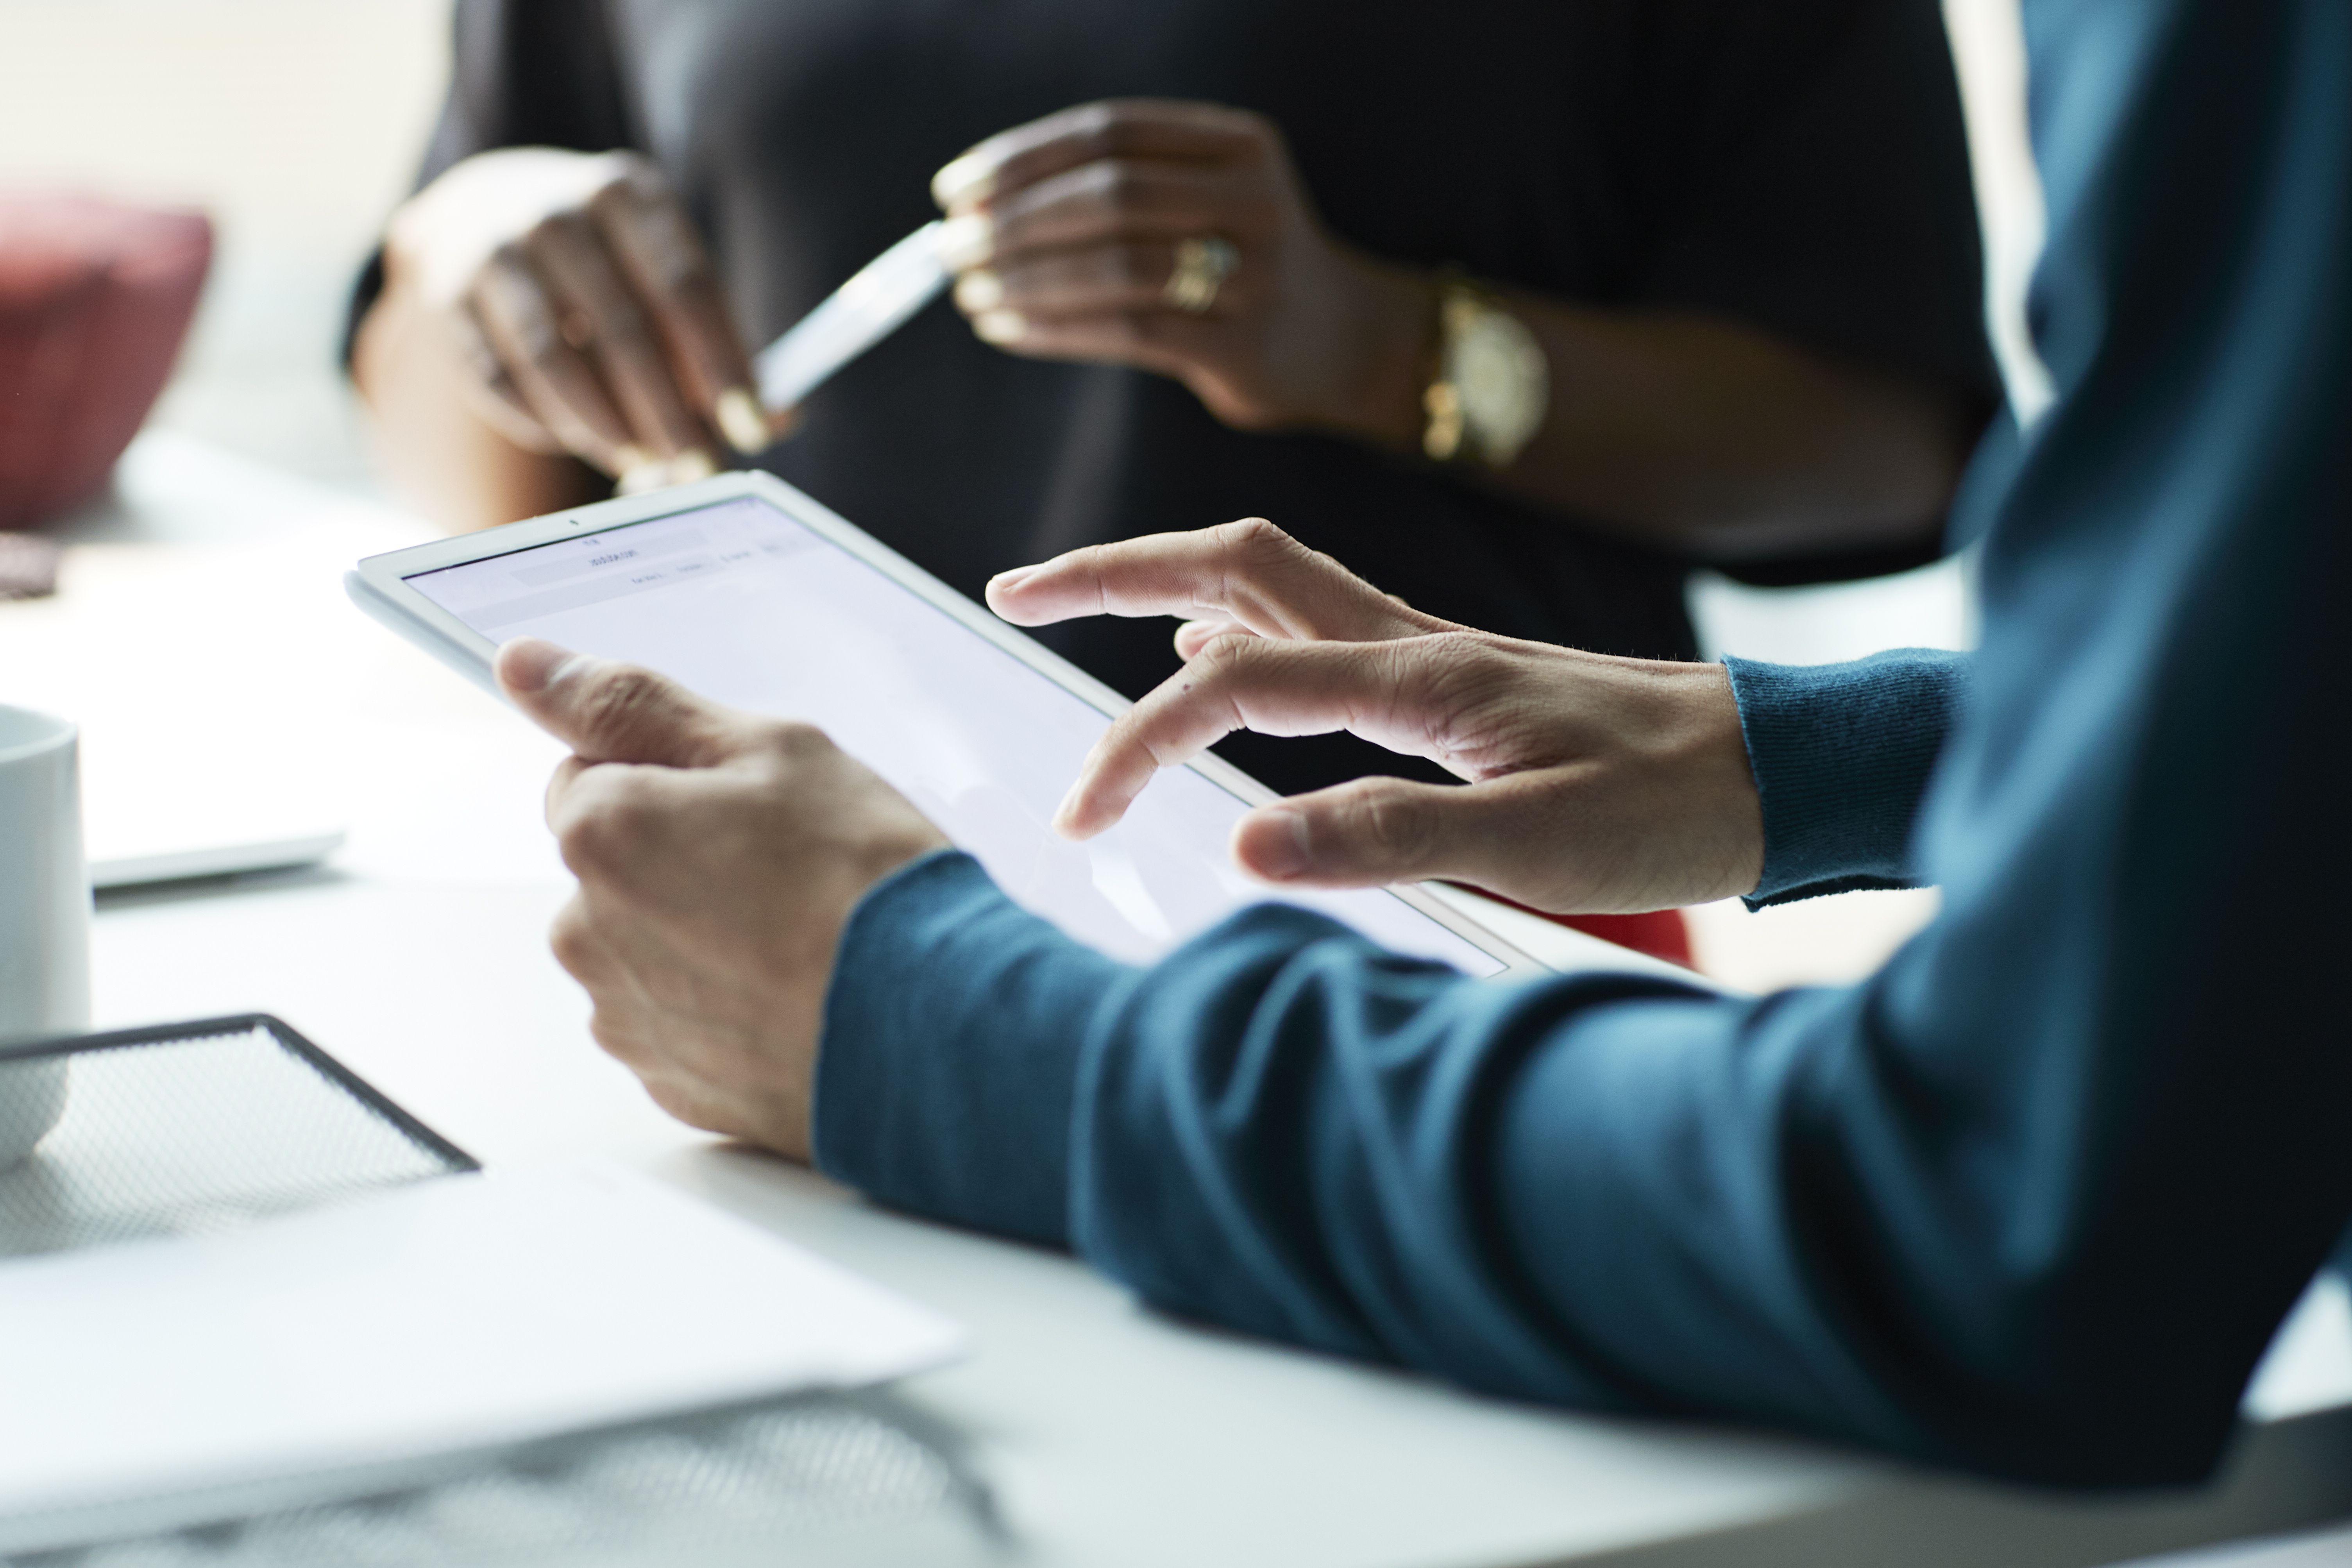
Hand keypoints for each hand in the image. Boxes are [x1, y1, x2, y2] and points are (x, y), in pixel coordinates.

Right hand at [385, 149, 787, 486]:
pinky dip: (546, 423)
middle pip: (622, 329)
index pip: (684, 286)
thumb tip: (777, 419)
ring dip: (604, 427)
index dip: (721, 364)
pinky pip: (501, 380)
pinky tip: (581, 438)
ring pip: (553, 360)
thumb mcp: (668, 272)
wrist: (486, 207)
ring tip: (643, 463)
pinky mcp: (448, 297)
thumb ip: (720, 342)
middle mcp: (554, 212)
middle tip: (699, 468)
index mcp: (628, 194)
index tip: (751, 428)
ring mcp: (493, 250)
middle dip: (667, 413)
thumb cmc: (608, 259)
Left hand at [495, 637, 948, 1159]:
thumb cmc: (863, 881)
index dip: (675, 777)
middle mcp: (586, 933)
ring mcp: (627, 1017)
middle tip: (787, 869)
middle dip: (683, 858)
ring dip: (704, 935)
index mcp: (601, 833)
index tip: (747, 802)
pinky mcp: (670, 1083)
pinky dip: (727, 1005)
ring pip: (648, 946)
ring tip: (800, 938)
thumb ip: (631, 704)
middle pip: (616, 866)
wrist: (939, 1025)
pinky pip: (682, 1021)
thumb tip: (524, 664)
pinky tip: (796, 993)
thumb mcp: (768, 750)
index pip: (591, 773)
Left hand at [931, 100, 1431, 441]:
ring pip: (1113, 266)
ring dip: (1026, 281)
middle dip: (1013, 222)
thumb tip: (979, 208)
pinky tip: (1009, 330)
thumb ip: (1121, 187)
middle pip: (1108, 195)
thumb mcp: (1203, 198)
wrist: (1342, 342)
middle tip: (948, 249)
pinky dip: (1054, 330)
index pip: (1109, 132)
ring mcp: (1254, 274)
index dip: (1021, 159)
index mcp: (1239, 144)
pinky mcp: (1241, 345)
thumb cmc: (1240, 265)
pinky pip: (1126, 331)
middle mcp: (1254, 198)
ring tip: (970, 294)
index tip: (954, 190)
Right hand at [986, 520, 1763, 913]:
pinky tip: (1219, 668)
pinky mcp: (1448, 677)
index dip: (1137, 746)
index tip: (1082, 817)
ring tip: (1084, 610)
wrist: (1777, 768)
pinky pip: (1315, 624)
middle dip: (1112, 572)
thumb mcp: (1539, 841)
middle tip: (1014, 593)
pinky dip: (1240, 628)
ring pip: (1270, 583)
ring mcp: (1428, 651)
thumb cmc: (1671, 806)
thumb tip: (1241, 848)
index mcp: (1418, 679)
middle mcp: (1411, 643)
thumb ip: (1389, 836)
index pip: (1232, 685)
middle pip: (1232, 567)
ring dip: (1166, 585)